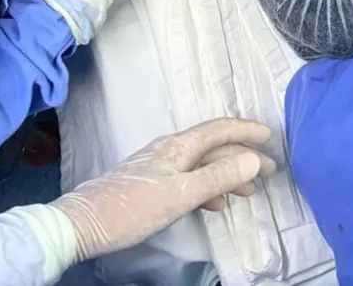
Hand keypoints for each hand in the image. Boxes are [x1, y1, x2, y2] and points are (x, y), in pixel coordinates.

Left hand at [54, 118, 276, 261]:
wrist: (82, 223)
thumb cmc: (132, 208)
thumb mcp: (181, 195)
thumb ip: (218, 177)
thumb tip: (253, 159)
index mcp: (179, 146)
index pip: (220, 129)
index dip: (246, 130)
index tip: (270, 136)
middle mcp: (171, 149)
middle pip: (214, 146)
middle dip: (243, 156)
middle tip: (268, 172)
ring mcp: (161, 165)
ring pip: (203, 163)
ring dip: (228, 174)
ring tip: (247, 191)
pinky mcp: (152, 183)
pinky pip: (191, 177)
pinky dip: (209, 186)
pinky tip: (214, 202)